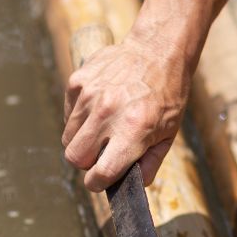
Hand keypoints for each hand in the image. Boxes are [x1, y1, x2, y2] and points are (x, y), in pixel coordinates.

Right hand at [62, 33, 190, 191]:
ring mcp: (89, 96)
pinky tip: (99, 108)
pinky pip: (68, 115)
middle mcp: (108, 113)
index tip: (101, 179)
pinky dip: (80, 119)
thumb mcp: (168, 133)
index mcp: (133, 131)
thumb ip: (150, 164)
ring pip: (68, 137)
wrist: (157, 51)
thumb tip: (130, 186)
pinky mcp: (78, 82)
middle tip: (101, 154)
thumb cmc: (167, 95)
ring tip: (103, 128)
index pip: (100, 173)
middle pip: (74, 158)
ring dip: (82, 140)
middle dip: (86, 163)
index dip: (98, 182)